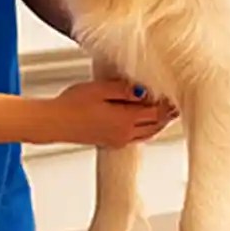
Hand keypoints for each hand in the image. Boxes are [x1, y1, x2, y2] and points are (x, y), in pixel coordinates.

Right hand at [47, 80, 178, 148]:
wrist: (53, 123)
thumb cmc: (72, 105)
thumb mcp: (100, 89)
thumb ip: (125, 89)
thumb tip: (145, 89)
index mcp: (125, 120)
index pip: (156, 112)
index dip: (168, 104)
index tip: (176, 94)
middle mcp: (125, 133)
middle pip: (155, 125)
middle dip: (167, 114)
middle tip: (176, 102)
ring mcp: (118, 139)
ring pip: (148, 133)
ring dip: (158, 123)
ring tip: (165, 111)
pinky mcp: (110, 141)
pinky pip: (137, 137)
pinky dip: (147, 129)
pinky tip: (144, 121)